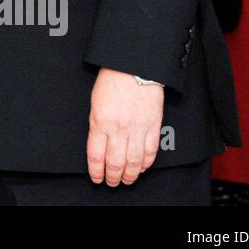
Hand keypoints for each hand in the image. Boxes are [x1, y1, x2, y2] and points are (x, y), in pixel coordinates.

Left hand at [86, 68, 163, 186]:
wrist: (135, 66)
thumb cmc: (112, 80)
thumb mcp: (95, 103)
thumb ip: (97, 125)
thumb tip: (99, 145)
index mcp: (100, 121)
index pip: (96, 155)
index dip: (96, 171)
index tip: (96, 178)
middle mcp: (119, 128)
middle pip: (116, 162)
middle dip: (113, 177)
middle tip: (112, 183)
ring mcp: (138, 129)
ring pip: (134, 162)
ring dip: (129, 175)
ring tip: (126, 180)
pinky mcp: (153, 126)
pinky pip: (151, 152)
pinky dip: (145, 164)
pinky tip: (141, 168)